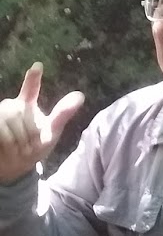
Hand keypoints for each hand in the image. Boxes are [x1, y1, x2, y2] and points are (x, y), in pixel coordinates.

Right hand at [0, 63, 83, 183]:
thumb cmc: (32, 150)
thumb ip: (62, 114)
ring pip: (11, 122)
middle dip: (28, 134)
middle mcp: (11, 106)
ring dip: (19, 142)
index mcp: (27, 106)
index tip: (38, 66)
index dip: (33, 78)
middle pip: (22, 114)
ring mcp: (0, 114)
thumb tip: (81, 94)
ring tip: (19, 150)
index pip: (30, 88)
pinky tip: (8, 150)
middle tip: (28, 147)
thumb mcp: (50, 134)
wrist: (14, 169)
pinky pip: (2, 131)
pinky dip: (9, 143)